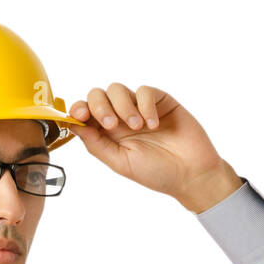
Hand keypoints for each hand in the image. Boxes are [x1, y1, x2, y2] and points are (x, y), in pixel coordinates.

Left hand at [69, 83, 242, 211]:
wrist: (191, 173)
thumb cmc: (156, 172)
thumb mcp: (120, 162)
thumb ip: (96, 144)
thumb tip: (72, 125)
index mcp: (107, 134)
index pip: (85, 113)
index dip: (78, 110)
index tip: (80, 116)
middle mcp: (120, 118)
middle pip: (97, 95)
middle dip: (99, 106)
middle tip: (111, 124)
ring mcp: (140, 107)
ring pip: (117, 89)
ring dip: (123, 107)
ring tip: (138, 127)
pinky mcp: (159, 101)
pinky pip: (144, 91)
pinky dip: (146, 106)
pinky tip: (154, 124)